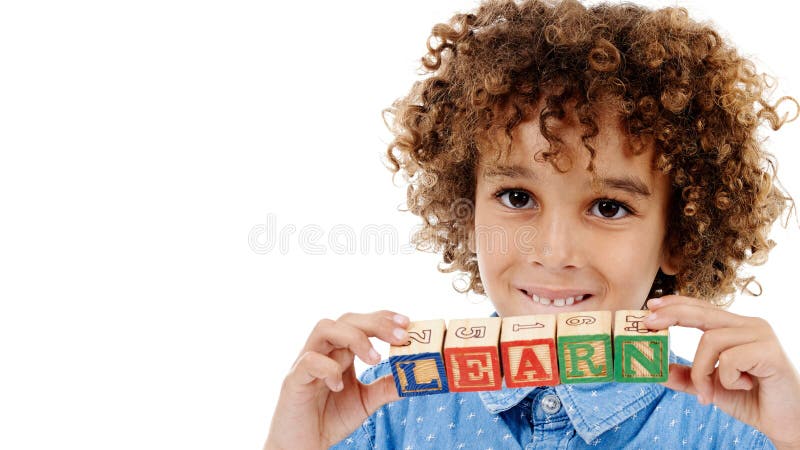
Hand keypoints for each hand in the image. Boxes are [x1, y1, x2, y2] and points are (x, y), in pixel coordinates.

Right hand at [264, 310, 409, 449]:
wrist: (301, 445)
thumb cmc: (329, 418)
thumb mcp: (365, 401)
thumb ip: (386, 387)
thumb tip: (414, 377)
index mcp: (340, 352)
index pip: (360, 322)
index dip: (382, 318)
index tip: (406, 323)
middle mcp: (324, 350)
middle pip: (346, 319)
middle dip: (376, 323)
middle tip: (401, 337)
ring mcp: (307, 362)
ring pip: (325, 328)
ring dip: (354, 338)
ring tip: (374, 359)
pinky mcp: (294, 380)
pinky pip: (308, 361)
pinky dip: (328, 368)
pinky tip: (339, 385)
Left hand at [646, 295, 799, 449]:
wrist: (786, 422)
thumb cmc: (752, 400)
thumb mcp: (711, 388)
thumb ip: (687, 378)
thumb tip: (658, 371)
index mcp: (736, 327)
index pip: (701, 307)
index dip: (676, 304)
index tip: (651, 306)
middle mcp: (749, 325)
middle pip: (702, 312)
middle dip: (672, 316)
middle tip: (648, 324)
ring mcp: (761, 335)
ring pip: (710, 340)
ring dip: (702, 371)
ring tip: (708, 393)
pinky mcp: (769, 351)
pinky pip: (729, 359)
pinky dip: (726, 378)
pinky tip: (742, 387)